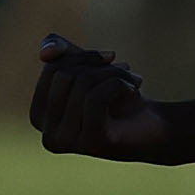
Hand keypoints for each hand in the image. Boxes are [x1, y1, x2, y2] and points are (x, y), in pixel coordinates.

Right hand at [30, 35, 174, 162]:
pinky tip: (133, 89)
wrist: (155, 125)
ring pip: (81, 85)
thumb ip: (59, 51)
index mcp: (39, 117)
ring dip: (114, 74)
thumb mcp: (85, 67)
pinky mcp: (92, 143)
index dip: (81, 57)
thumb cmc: (118, 97)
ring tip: (131, 81)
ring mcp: (69, 143)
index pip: (51, 69)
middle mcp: (49, 136)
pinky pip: (95, 98)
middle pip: (63, 76)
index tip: (106, 59)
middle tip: (122, 70)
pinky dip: (120, 84)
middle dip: (97, 65)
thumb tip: (45, 52)